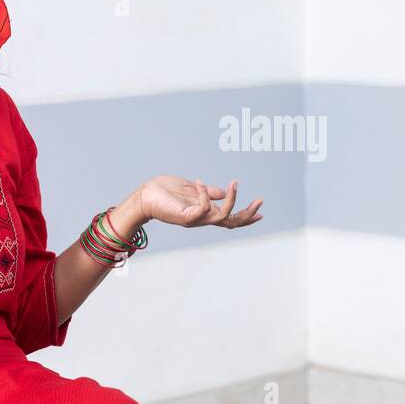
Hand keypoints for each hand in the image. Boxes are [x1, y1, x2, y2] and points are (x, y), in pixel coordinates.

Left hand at [133, 176, 262, 229]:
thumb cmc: (163, 191)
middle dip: (247, 215)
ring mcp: (195, 219)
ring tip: (234, 183)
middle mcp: (202, 219)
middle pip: (231, 223)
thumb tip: (222, 192)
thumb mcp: (190, 188)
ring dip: (232, 200)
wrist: (143, 196)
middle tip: (260, 201)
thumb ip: (207, 192)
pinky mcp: (186, 217)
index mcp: (204, 213)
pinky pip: (203, 208)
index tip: (261, 211)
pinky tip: (199, 181)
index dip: (246, 217)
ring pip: (222, 217)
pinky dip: (205, 194)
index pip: (229, 218)